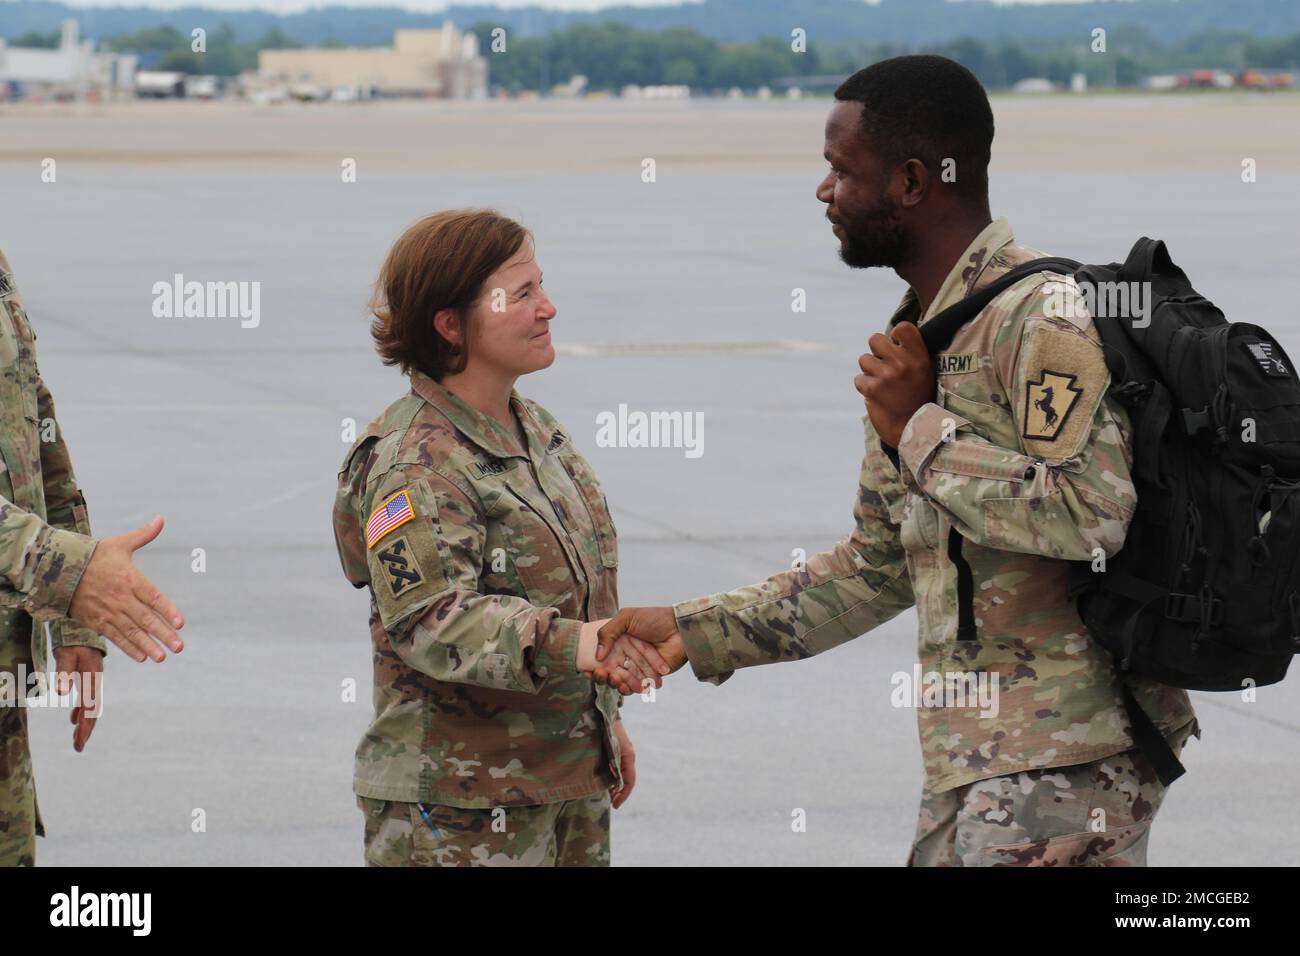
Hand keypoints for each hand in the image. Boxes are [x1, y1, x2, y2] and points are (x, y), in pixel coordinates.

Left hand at [54, 645, 102, 751]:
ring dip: (84, 723)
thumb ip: (64, 672)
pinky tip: (74, 718)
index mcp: (92, 679)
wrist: (81, 629)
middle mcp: (95, 683)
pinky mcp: (88, 679)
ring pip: (90, 707)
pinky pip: (86, 700)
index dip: (85, 727)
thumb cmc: (72, 641)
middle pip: (93, 711)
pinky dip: (81, 711)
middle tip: (78, 747)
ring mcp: (92, 682)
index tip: (79, 742)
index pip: (89, 709)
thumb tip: (62, 692)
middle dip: (86, 730)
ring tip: (77, 739)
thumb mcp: (65, 655)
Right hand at [68, 516, 184, 662]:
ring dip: (148, 645)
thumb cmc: (94, 555)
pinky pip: (114, 637)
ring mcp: (108, 611)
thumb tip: (161, 519)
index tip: (181, 623)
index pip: (154, 597)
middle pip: (145, 619)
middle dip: (163, 634)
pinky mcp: (96, 621)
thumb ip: (144, 535)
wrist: (58, 568)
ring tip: (162, 657)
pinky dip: (128, 647)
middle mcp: (121, 597)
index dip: (168, 610)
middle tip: (179, 647)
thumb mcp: (120, 543)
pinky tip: (141, 657)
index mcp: (130, 578)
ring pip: (131, 631)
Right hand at [593, 607, 688, 694]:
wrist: (680, 629)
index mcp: (618, 642)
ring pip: (621, 682)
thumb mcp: (627, 617)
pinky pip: (636, 687)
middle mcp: (626, 655)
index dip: (592, 666)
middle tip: (604, 674)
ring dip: (616, 684)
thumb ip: (608, 632)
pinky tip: (627, 686)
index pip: (601, 658)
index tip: (587, 670)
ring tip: (617, 679)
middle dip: (604, 677)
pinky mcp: (649, 677)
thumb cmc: (654, 619)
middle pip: (609, 672)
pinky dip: (631, 688)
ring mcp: (637, 667)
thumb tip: (597, 656)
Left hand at [610, 720, 635, 808]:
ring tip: (608, 795)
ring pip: (622, 774)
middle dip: (620, 792)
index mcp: (628, 755)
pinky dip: (612, 777)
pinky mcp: (615, 750)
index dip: (624, 794)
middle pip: (627, 779)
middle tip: (612, 803)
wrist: (603, 709)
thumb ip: (612, 763)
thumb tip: (611, 782)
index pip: (630, 781)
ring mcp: (622, 752)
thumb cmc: (606, 727)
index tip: (615, 805)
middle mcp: (627, 755)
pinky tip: (604, 781)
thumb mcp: (610, 746)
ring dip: (616, 785)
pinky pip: (617, 767)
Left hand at [854, 321, 934, 447]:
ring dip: (870, 372)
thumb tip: (889, 336)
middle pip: (875, 339)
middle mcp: (903, 363)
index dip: (895, 336)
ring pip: (864, 360)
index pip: (902, 327)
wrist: (913, 430)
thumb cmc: (917, 398)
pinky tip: (877, 395)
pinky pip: (859, 379)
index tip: (898, 348)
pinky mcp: (872, 389)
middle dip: (876, 353)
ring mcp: (887, 376)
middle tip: (886, 368)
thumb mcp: (923, 371)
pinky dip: (865, 387)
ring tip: (884, 385)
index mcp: (919, 356)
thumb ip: (909, 352)